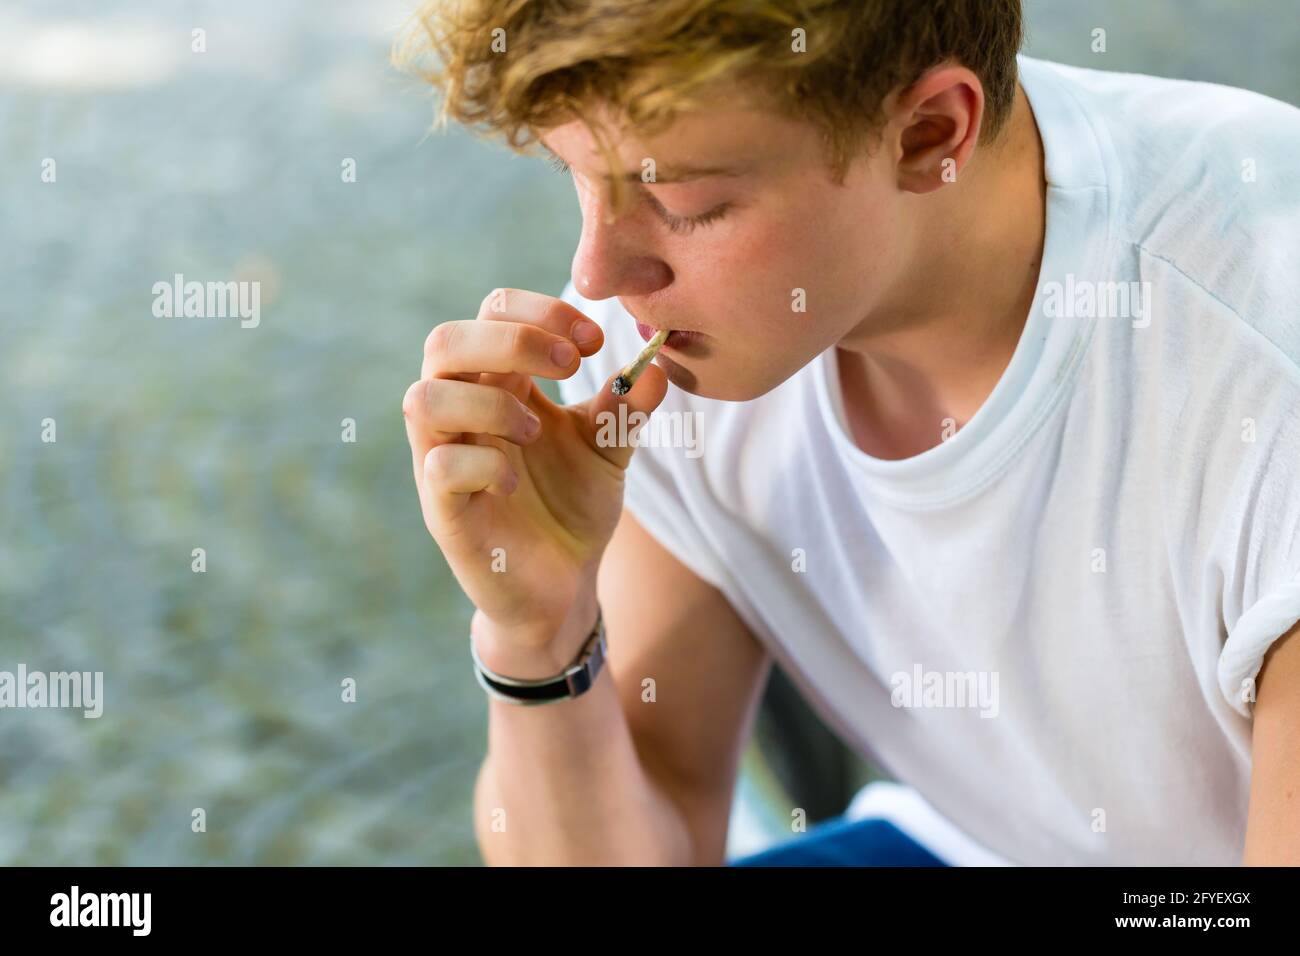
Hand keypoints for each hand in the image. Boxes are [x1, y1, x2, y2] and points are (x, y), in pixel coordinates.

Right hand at [404, 288, 667, 654]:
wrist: (562, 588)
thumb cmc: (572, 508)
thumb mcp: (608, 450)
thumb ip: (626, 408)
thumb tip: (655, 366)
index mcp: (498, 386)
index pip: (492, 312)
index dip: (540, 310)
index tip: (595, 339)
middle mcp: (461, 415)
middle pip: (446, 341)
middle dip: (512, 339)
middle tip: (572, 366)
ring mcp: (443, 461)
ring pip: (425, 397)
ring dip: (489, 402)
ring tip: (536, 430)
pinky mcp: (444, 511)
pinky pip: (440, 466)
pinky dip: (485, 463)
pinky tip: (517, 480)